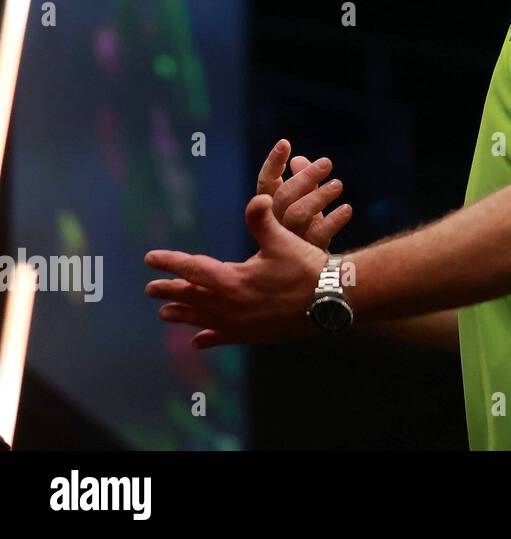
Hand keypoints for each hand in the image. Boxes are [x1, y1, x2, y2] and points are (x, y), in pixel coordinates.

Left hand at [145, 193, 328, 348]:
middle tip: (151, 289)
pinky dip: (209, 337)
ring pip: (204, 318)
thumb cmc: (307, 268)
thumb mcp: (283, 240)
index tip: (150, 258)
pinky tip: (198, 341)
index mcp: (233, 280)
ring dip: (184, 314)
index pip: (193, 269)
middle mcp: (231, 306)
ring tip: (164, 314)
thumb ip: (262, 220)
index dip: (170, 262)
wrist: (331, 301)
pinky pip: (224, 336)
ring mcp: (242, 323)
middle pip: (192, 297)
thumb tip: (256, 197)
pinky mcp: (254, 334)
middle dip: (170, 291)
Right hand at [255, 139, 351, 248]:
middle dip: (305, 177)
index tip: (285, 143)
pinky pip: (319, 235)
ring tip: (338, 185)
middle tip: (326, 163)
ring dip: (319, 197)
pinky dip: (334, 221)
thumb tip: (299, 159)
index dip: (273, 163)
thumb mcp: (302, 205)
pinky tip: (347, 209)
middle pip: (284, 198)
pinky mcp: (309, 253)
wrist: (310, 275)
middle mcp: (276, 225)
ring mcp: (291, 241)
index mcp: (270, 211)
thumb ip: (302, 183)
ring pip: (298, 215)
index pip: (266, 184)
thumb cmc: (306, 233)